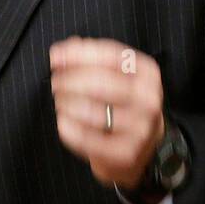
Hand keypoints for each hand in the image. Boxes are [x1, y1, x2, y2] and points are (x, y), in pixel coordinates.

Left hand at [49, 36, 165, 191]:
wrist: (141, 146)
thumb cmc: (121, 103)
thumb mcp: (116, 75)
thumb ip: (90, 58)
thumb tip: (62, 51)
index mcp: (147, 73)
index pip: (111, 56)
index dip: (79, 54)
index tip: (55, 57)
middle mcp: (148, 98)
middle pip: (100, 82)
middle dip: (70, 80)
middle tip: (55, 82)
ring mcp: (140, 128)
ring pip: (92, 111)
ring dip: (67, 104)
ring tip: (60, 101)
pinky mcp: (126, 152)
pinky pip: (88, 138)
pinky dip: (69, 128)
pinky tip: (63, 121)